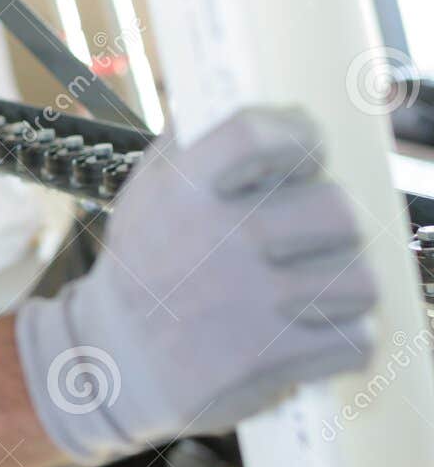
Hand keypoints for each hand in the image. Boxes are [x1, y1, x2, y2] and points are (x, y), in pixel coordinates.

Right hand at [16, 106, 377, 464]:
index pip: (259, 134)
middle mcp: (216, 242)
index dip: (302, 137)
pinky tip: (310, 334)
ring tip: (312, 291)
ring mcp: (245, 304)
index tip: (306, 156)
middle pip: (338, 211)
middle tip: (311, 240)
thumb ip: (196, 149)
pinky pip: (355, 340)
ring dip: (343, 288)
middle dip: (333, 227)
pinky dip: (340, 341)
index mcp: (183, 192)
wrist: (108, 363)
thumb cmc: (141, 271)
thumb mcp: (146, 196)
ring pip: (359, 279)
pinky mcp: (266, 359)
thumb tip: (255, 103)